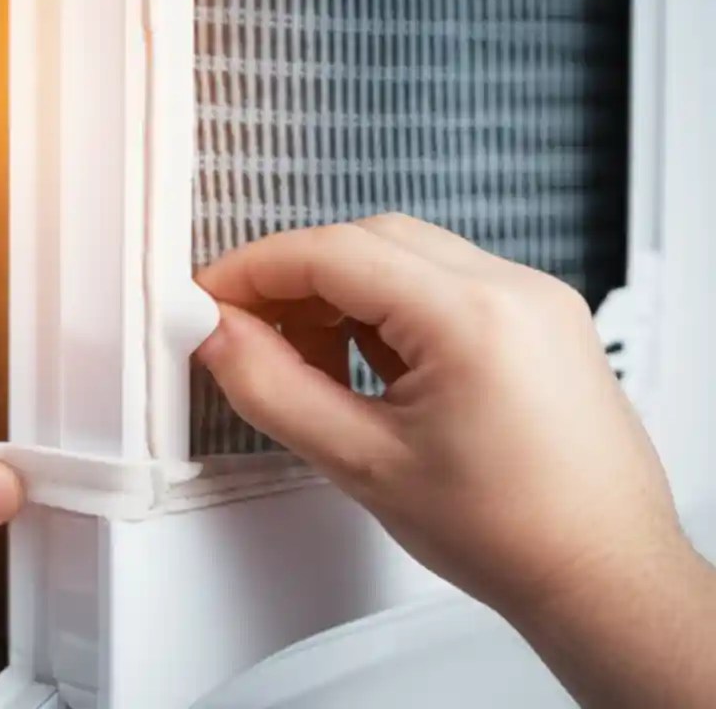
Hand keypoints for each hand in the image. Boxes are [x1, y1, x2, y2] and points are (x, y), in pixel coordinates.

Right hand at [195, 215, 714, 704]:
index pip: (333, 252)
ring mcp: (532, 298)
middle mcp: (512, 288)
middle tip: (244, 328)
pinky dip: (385, 309)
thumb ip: (273, 389)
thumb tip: (219, 336)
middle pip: (367, 240)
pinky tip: (359, 361)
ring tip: (303, 358)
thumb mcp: (363, 464)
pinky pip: (441, 282)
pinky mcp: (537, 318)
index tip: (210, 298)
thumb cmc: (510, 533)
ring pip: (403, 256)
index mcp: (471, 316)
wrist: (601, 572)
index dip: (254, 270)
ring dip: (339, 291)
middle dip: (293, 277)